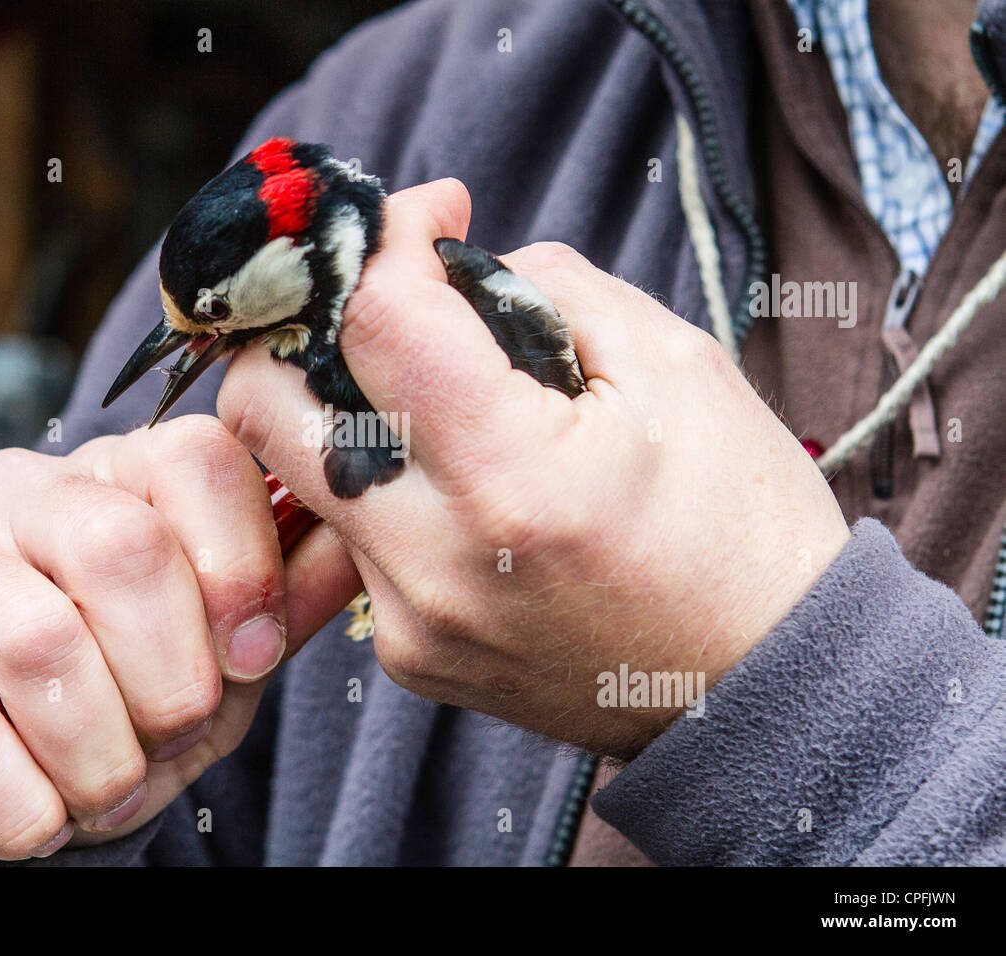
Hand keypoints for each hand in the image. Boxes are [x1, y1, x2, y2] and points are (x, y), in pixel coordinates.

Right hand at [0, 416, 359, 859]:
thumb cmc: (101, 686)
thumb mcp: (208, 650)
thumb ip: (281, 601)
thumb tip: (358, 549)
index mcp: (119, 475)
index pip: (199, 458)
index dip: (243, 567)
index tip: (254, 659)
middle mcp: (26, 490)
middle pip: (123, 548)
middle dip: (171, 678)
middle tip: (176, 736)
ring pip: (39, 641)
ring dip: (98, 752)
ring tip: (110, 791)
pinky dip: (17, 801)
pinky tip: (38, 820)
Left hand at [217, 179, 850, 757]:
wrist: (766, 686)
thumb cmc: (740, 523)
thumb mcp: (671, 367)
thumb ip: (540, 288)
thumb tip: (441, 264)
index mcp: (515, 479)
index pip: (372, 320)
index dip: (387, 237)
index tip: (432, 217)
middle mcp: (437, 562)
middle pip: (269, 409)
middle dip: (301, 328)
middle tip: (378, 303)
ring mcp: (412, 620)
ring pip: (302, 475)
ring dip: (343, 409)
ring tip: (432, 393)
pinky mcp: (409, 655)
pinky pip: (351, 541)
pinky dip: (383, 488)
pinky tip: (459, 482)